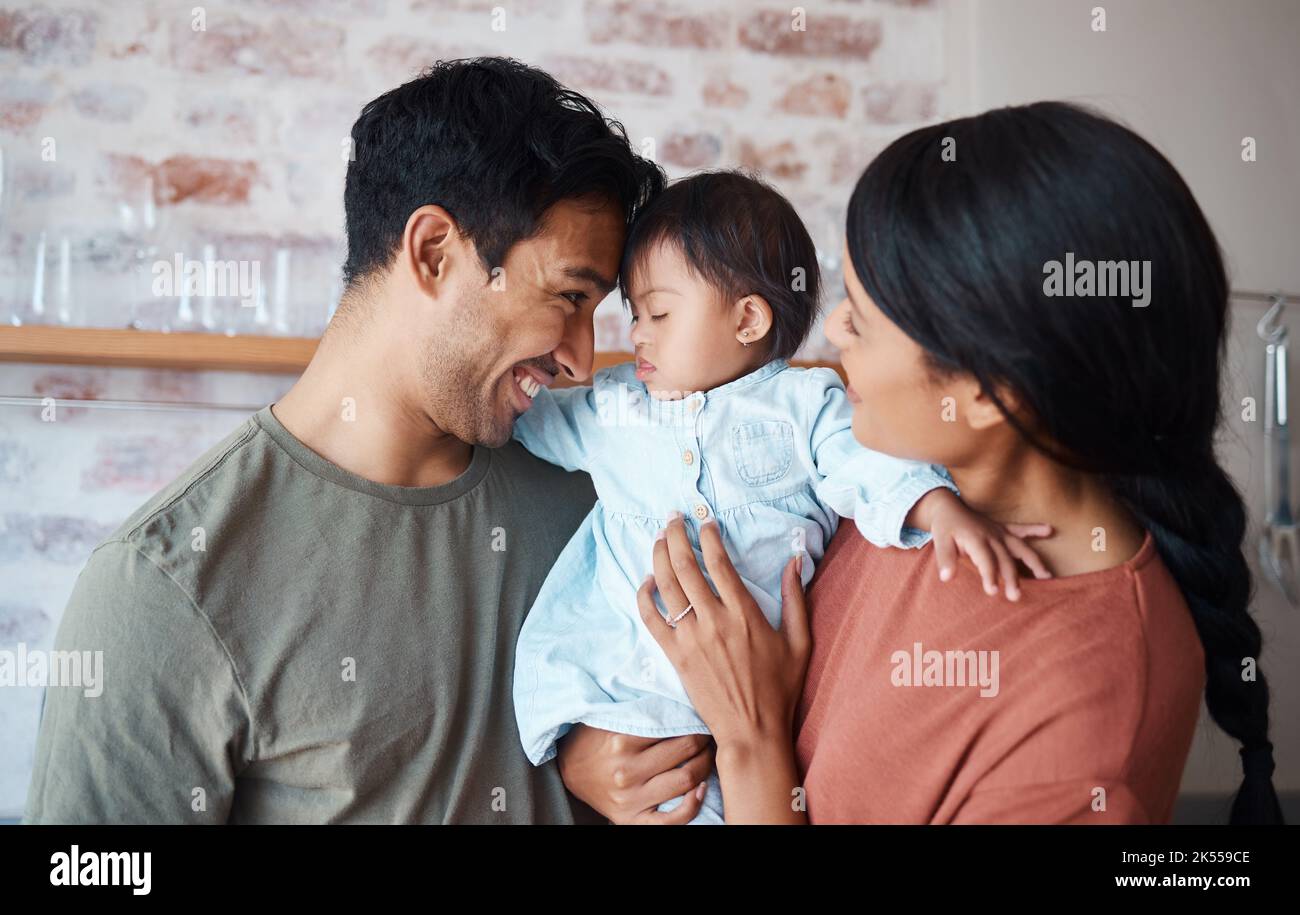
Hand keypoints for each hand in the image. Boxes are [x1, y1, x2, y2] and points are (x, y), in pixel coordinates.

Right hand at [555, 724, 714, 824]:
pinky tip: (701, 789)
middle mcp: (627, 772)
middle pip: (684, 752)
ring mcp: (631, 800)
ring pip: (685, 781)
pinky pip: (672, 820)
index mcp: (622, 742)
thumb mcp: (611, 719)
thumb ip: (642, 712)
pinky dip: (693, 805)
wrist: (569, 772)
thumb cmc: (594, 740)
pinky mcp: (632, 820)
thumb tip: (681, 700)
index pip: (673, 728)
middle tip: (709, 734)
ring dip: (705, 766)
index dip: (694, 721)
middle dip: (704, 740)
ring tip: (707, 755)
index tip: (701, 717)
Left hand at [637, 515, 809, 767]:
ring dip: (658, 557)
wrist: (752, 731)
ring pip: (667, 586)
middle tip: (673, 518)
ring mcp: (691, 639)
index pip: (719, 563)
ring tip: (658, 537)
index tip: (705, 523)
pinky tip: (646, 581)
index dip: (708, 537)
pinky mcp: (676, 656)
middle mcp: (714, 621)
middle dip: (676, 536)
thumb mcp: (799, 642)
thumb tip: (795, 561)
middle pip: (686, 567)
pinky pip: (652, 619)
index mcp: (744, 614)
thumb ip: (795, 599)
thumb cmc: (779, 688)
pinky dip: (645, 596)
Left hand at [922, 490, 1052, 599]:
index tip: (993, 592)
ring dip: (1034, 562)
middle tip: (1015, 597)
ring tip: (1047, 577)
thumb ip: (945, 560)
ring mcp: (1000, 532)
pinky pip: (1022, 529)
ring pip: (1020, 547)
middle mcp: (992, 536)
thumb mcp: (939, 542)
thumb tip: (946, 578)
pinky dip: (1035, 529)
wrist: (948, 507)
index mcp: (976, 539)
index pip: (985, 560)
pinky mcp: (1004, 529)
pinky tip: (1049, 530)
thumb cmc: (945, 528)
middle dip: (1012, 578)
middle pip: (1005, 559)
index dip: (990, 575)